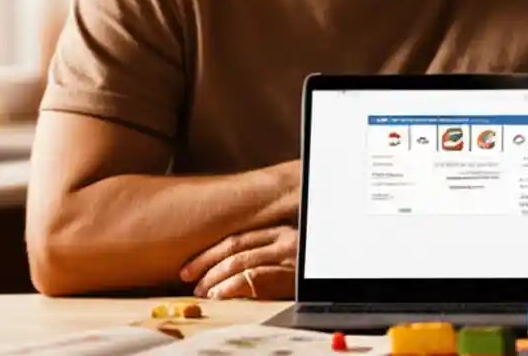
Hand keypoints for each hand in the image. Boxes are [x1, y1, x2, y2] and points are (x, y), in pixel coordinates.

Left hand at [180, 225, 297, 298]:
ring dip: (215, 278)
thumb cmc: (308, 269)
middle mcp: (282, 239)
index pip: (237, 238)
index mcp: (279, 232)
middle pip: (234, 247)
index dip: (209, 253)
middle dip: (206, 263)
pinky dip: (231, 287)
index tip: (190, 266)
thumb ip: (267, 253)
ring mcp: (287, 256)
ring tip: (201, 291)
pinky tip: (219, 295)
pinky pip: (253, 278)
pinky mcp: (291, 274)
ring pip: (240, 262)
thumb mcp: (291, 254)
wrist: (341, 274)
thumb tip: (226, 268)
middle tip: (187, 277)